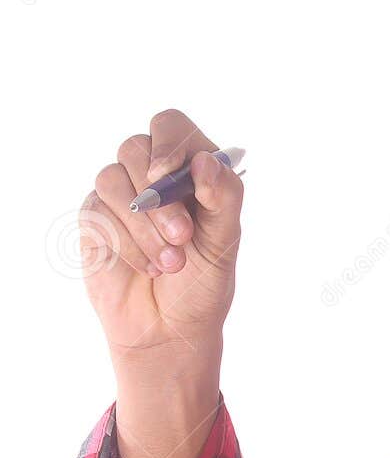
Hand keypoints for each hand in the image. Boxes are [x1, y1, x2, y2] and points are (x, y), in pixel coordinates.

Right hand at [79, 109, 242, 364]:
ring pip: (112, 179)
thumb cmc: (203, 284)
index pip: (170, 126)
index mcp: (190, 171)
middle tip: (182, 237)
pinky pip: (98, 213)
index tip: (167, 174)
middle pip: (135, 148)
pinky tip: (146, 268)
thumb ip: (223, 197)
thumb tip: (204, 161)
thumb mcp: (225, 242)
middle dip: (159, 198)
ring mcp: (121, 197)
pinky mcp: (96, 221)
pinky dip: (126, 243)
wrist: (170, 331)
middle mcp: (152, 177)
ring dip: (143, 225)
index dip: (168, 143)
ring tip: (170, 263)